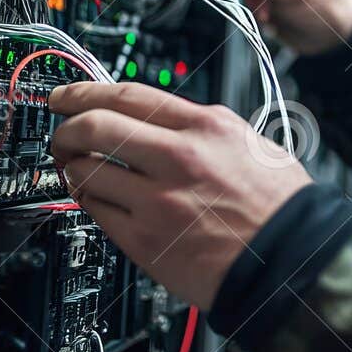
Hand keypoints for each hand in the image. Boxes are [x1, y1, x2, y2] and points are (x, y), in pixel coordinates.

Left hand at [47, 82, 309, 307]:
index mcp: (206, 127)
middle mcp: (178, 158)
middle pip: (94, 127)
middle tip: (60, 134)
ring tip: (77, 171)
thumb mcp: (249, 143)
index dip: (85, 91)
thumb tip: (157, 120)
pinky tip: (96, 198)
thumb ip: (200, 128)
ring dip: (72, 168)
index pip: (127, 95)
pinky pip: (95, 211)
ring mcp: (157, 200)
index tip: (67, 96)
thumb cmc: (279, 207)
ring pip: (85, 170)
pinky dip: (87, 200)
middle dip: (66, 128)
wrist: (291, 260)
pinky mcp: (145, 240)